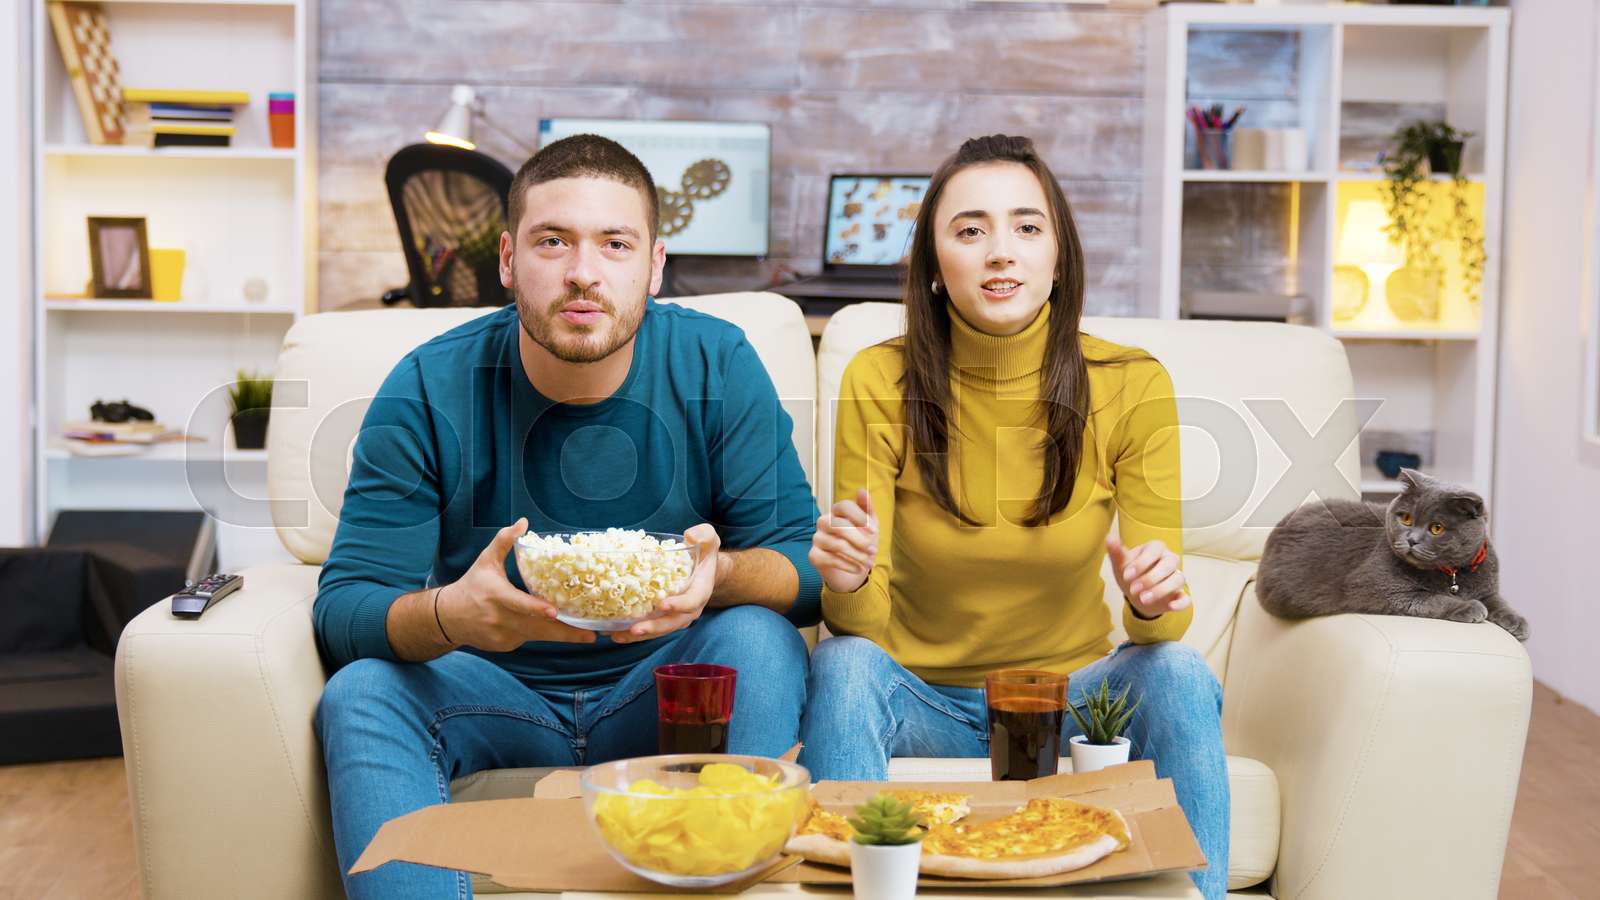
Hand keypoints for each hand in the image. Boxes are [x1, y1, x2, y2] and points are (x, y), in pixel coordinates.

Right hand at [438, 518, 596, 649]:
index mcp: (495, 595)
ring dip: (560, 636)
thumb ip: (505, 540)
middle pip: (536, 628)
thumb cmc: (472, 585)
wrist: (448, 618)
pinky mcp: (504, 646)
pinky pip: (528, 639)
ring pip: (536, 636)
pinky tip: (555, 628)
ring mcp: (502, 635)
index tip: (554, 612)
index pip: (517, 603)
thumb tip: (524, 522)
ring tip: (586, 635)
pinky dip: (540, 633)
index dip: (536, 609)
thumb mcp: (486, 560)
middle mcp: (499, 618)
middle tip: (590, 635)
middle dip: (565, 633)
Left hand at [614, 523, 720, 642]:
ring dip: (640, 634)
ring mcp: (676, 615)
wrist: (703, 567)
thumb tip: (690, 536)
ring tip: (618, 636)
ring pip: (660, 629)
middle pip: (673, 623)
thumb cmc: (703, 551)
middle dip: (654, 627)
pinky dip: (634, 632)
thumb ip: (704, 535)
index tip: (662, 605)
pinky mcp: (664, 616)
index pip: (691, 601)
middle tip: (635, 629)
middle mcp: (690, 608)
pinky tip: (615, 632)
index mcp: (700, 590)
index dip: (678, 605)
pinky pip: (651, 627)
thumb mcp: (708, 539)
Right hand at [808, 487, 878, 593]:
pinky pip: (830, 559)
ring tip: (869, 563)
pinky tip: (859, 569)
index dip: (860, 517)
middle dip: (860, 540)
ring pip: (837, 544)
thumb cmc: (862, 543)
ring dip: (857, 555)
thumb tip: (862, 490)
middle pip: (839, 525)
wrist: (854, 568)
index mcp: (836, 511)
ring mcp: (817, 538)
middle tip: (873, 550)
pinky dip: (848, 565)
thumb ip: (867, 509)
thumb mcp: (870, 526)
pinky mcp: (813, 555)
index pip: (844, 506)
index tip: (874, 531)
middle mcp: (823, 522)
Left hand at [1106, 537, 1188, 618]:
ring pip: (1178, 579)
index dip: (1141, 563)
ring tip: (1143, 600)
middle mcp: (1169, 560)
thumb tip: (1109, 538)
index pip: (1154, 550)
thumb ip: (1116, 552)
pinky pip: (1186, 598)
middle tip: (1133, 589)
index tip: (1126, 575)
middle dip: (1150, 578)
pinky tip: (1171, 606)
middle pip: (1169, 564)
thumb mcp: (1121, 564)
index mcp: (1155, 548)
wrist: (1135, 593)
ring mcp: (1176, 577)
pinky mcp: (1179, 595)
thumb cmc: (1129, 573)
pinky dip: (1181, 602)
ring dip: (1161, 590)